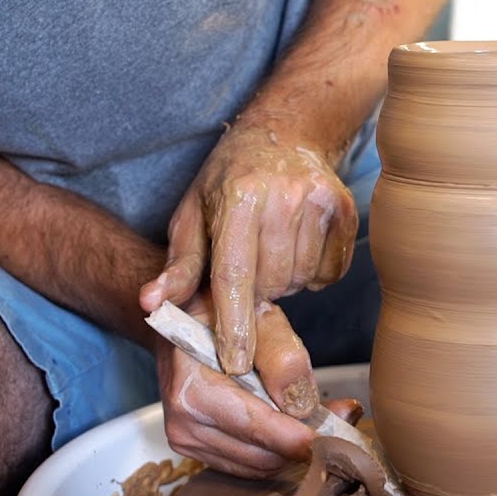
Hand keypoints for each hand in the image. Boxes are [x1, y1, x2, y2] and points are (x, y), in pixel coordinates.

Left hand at [140, 123, 357, 374]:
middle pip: (271, 284)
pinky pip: (330, 273)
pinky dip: (314, 272)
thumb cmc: (230, 179)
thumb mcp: (193, 214)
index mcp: (237, 198)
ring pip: (302, 281)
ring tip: (274, 250)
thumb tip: (151, 304)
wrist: (286, 132)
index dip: (235, 324)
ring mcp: (319, 201)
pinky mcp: (346, 211)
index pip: (234, 275)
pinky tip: (300, 245)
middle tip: (250, 266)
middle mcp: (282, 197)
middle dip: (257, 291)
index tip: (235, 363)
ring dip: (285, 280)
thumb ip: (178, 264)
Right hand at [152, 295, 361, 478]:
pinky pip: (247, 465)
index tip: (340, 439)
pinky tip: (291, 425)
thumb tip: (304, 406)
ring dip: (293, 449)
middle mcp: (184, 424)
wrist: (180, 321)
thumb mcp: (258, 317)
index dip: (302, 438)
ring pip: (259, 466)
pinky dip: (275, 451)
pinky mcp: (194, 450)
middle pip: (263, 455)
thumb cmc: (222, 314)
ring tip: (320, 419)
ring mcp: (186, 440)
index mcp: (194, 391)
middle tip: (342, 419)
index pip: (258, 428)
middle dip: (306, 443)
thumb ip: (284, 357)